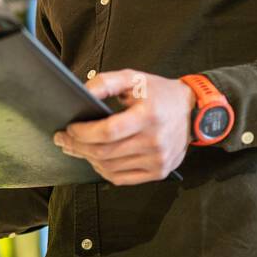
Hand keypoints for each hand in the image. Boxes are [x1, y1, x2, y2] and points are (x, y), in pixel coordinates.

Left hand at [53, 69, 194, 184]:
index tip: (69, 128)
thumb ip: (105, 82)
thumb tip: (81, 93)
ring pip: (109, 168)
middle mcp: (155, 141)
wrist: (194, 111)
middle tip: (63, 140)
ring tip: (77, 148)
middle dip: (77, 146)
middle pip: (104, 152)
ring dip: (87, 158)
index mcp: (149, 116)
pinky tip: (96, 159)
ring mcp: (158, 160)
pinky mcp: (159, 171)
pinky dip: (103, 170)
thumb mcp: (133, 78)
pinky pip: (121, 178)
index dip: (83, 133)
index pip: (108, 132)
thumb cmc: (159, 93)